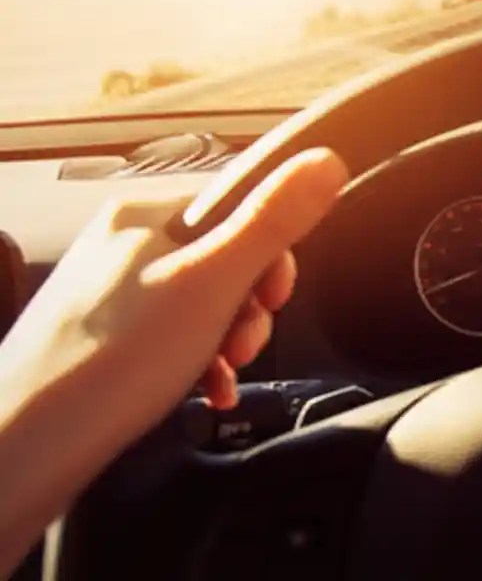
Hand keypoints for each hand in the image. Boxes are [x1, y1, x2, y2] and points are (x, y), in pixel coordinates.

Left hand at [1, 148, 347, 419]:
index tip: (272, 298)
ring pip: (203, 303)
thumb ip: (271, 222)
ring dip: (228, 340)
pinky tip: (203, 391)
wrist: (25, 447)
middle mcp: (122, 244)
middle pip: (225, 258)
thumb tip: (323, 162)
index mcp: (143, 214)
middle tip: (241, 343)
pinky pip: (174, 338)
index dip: (270, 257)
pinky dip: (199, 363)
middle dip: (249, 308)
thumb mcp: (213, 285)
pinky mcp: (104, 339)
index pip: (238, 207)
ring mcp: (110, 293)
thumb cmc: (107, 365)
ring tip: (219, 372)